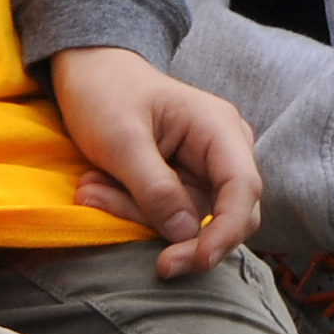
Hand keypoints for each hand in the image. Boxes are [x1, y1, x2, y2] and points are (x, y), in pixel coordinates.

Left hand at [56, 46, 262, 276]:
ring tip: (90, 186)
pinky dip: (133, 210)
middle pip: (223, 214)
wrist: (90, 72)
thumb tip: (188, 234)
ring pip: (189, 220)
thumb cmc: (106, 94)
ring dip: (137, 214)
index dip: (224, 232)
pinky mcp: (184, 183)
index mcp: (219, 128)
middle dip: (175, 233)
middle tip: (111, 217)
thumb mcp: (121, 140)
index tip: (188, 261)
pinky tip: (99, 186)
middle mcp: (224, 150)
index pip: (243, 189)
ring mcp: (206, 169)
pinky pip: (169, 215)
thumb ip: (155, 189)